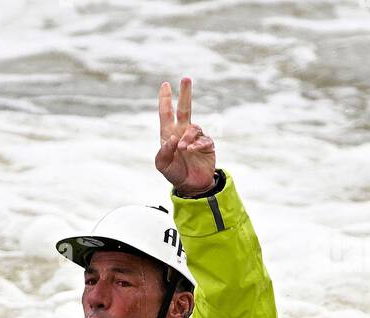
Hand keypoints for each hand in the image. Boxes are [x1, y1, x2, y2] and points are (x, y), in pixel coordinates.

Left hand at [155, 77, 216, 196]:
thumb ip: (163, 152)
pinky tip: (193, 150)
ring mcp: (195, 137)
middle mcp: (182, 132)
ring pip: (193, 127)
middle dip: (185, 93)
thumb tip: (172, 137)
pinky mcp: (207, 145)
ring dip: (188, 136)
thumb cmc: (174, 173)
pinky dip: (198, 144)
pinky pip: (204, 139)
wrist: (191, 186)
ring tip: (183, 148)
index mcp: (169, 134)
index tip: (165, 85)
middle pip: (184, 109)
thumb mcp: (162, 165)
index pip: (166, 113)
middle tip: (186, 78)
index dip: (165, 99)